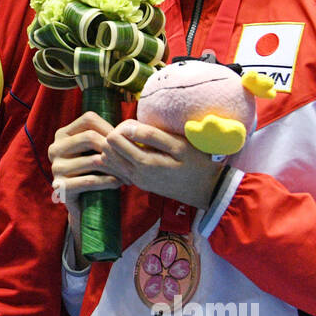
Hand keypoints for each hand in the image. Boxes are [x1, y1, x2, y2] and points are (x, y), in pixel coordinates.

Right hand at [48, 112, 121, 236]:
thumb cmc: (95, 172)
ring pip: (93, 160)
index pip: (88, 119)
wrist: (83, 204)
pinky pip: (89, 181)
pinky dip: (107, 182)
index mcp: (63, 134)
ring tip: (129, 173)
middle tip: (132, 158)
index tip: (126, 140)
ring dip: (116, 168)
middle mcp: (55, 148)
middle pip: (90, 137)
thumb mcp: (97, 151)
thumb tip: (130, 126)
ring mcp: (55, 168)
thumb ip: (106, 137)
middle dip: (114, 148)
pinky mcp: (60, 186)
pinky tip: (119, 183)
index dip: (110, 127)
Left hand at [102, 119, 224, 208]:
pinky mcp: (139, 183)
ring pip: (110, 160)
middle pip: (107, 149)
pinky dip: (122, 157)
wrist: (208, 190)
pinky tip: (137, 150)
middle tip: (135, 131)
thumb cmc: (197, 164)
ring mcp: (136, 180)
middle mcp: (135, 174)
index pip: (113, 139)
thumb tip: (127, 128)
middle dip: (116, 136)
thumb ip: (152, 136)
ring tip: (136, 139)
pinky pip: (119, 168)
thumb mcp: (179, 146)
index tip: (138, 125)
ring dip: (117, 147)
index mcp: (143, 163)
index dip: (121, 126)